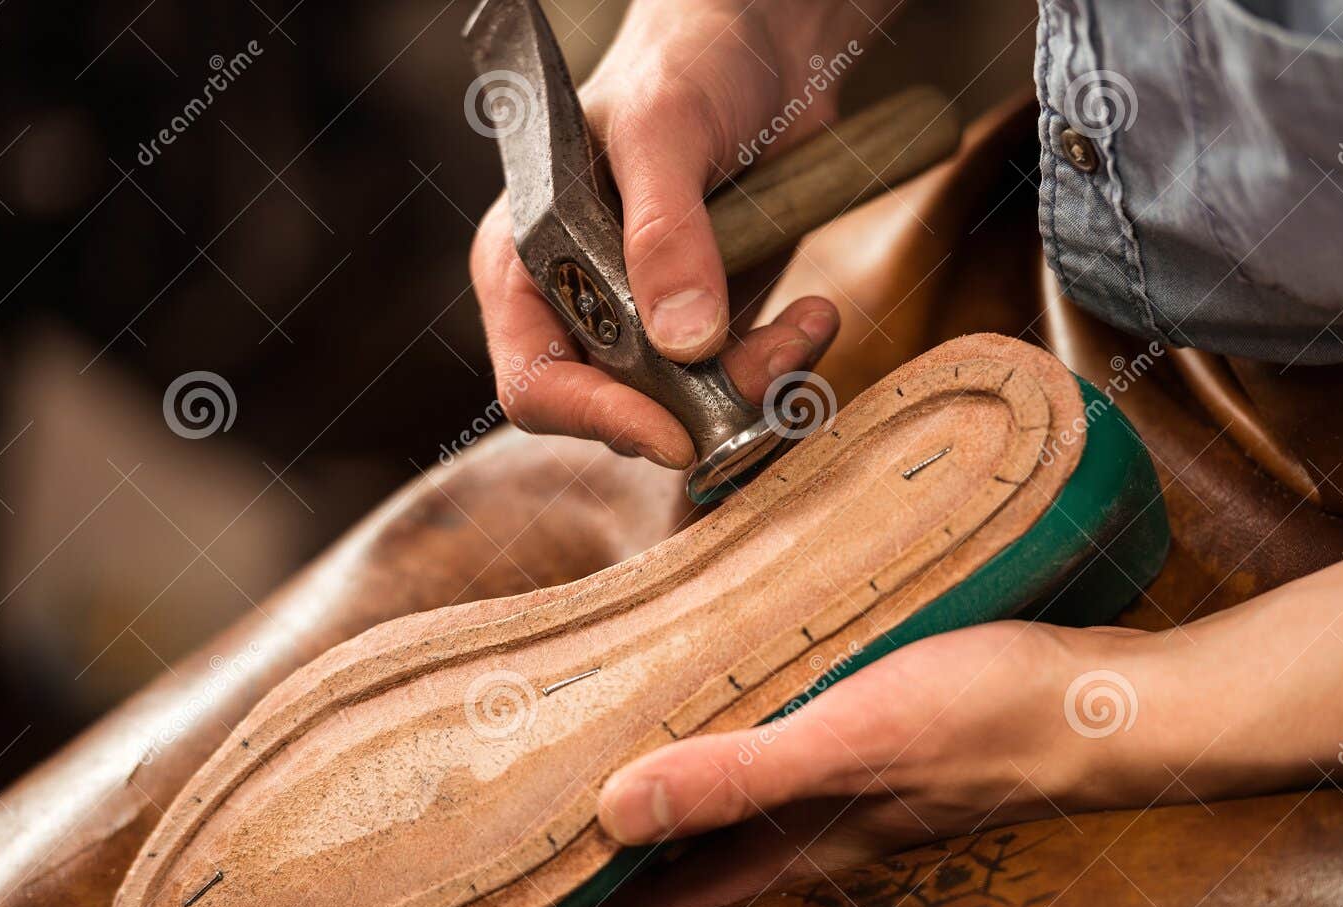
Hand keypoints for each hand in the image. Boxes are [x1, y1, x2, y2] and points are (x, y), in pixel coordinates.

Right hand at [469, 0, 894, 465]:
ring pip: (690, 408)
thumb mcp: (666, 128)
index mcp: (527, 264)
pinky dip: (784, 363)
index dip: (598, 417)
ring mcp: (647, 320)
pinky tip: (815, 314)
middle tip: (773, 362)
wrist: (768, 39)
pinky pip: (740, 381)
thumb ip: (665, 233)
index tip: (675, 431)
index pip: (536, 382)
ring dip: (756, 383)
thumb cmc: (689, 59)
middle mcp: (578, 305)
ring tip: (809, 324)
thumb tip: (681, 343)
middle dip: (699, 404)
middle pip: (619, 410)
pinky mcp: (710, 321)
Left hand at [597, 527, 1342, 906]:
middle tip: (548, 818)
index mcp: (800, 844)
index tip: (531, 880)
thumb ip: (741, 775)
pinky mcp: (884, 746)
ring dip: (681, 801)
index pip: (675, 892)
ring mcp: (856, 792)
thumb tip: (616, 810)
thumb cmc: (987, 722)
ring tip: (618, 763)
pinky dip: (740, 750)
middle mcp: (821, 829)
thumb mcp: (851, 739)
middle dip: (629, 846)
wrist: (1109, 703)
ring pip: (741, 812)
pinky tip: (735, 709)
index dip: (602, 894)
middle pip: (701, 856)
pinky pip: (786, 762)